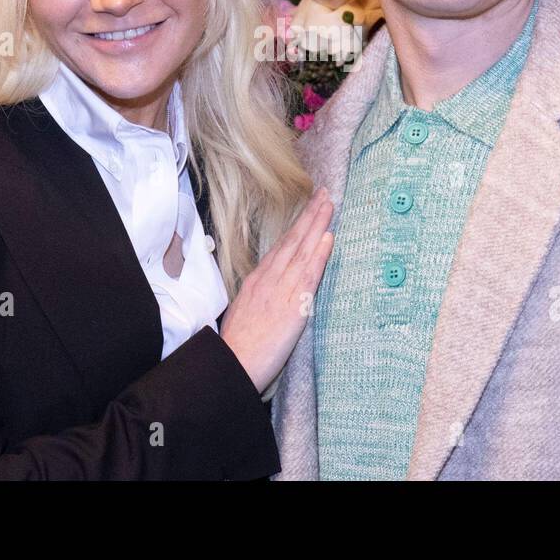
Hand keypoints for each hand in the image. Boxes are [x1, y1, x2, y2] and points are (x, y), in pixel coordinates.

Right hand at [219, 187, 334, 392]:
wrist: (230, 366)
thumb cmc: (236, 346)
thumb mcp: (243, 311)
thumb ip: (258, 295)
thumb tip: (269, 287)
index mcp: (257, 281)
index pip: (281, 247)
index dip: (296, 226)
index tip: (309, 208)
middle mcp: (268, 280)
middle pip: (292, 241)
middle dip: (309, 216)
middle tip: (324, 193)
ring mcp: (279, 291)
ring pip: (301, 251)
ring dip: (317, 226)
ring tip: (329, 205)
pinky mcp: (292, 307)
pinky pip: (308, 276)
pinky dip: (318, 255)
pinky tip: (328, 238)